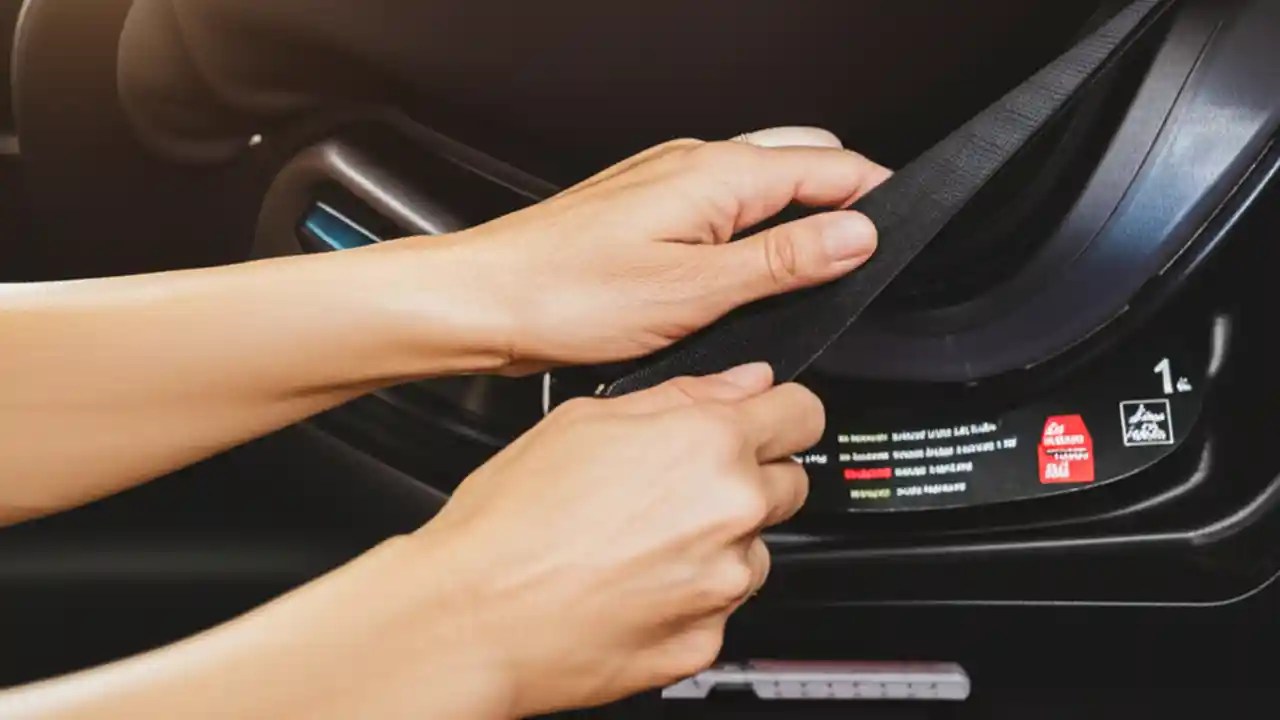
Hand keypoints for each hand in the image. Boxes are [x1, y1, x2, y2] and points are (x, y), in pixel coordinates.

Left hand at [410, 127, 888, 372]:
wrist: (488, 303)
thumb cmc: (568, 295)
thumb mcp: (695, 289)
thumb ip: (782, 261)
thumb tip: (854, 236)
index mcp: (718, 175)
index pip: (831, 168)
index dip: (876, 199)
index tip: (905, 233)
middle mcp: (694, 165)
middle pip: (802, 165)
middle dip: (842, 202)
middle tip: (863, 260)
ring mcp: (669, 183)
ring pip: (762, 184)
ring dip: (796, 217)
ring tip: (812, 270)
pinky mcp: (648, 210)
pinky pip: (724, 205)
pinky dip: (753, 230)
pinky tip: (746, 272)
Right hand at [413, 363, 820, 715]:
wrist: (472, 618)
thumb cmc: (510, 520)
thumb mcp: (582, 419)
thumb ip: (681, 396)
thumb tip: (743, 383)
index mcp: (708, 445)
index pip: (803, 414)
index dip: (779, 414)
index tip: (764, 424)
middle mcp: (731, 513)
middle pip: (788, 484)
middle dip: (746, 479)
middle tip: (678, 487)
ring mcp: (723, 584)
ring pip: (756, 549)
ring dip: (719, 542)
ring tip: (642, 543)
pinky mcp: (705, 641)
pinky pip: (721, 608)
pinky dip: (690, 596)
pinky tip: (633, 585)